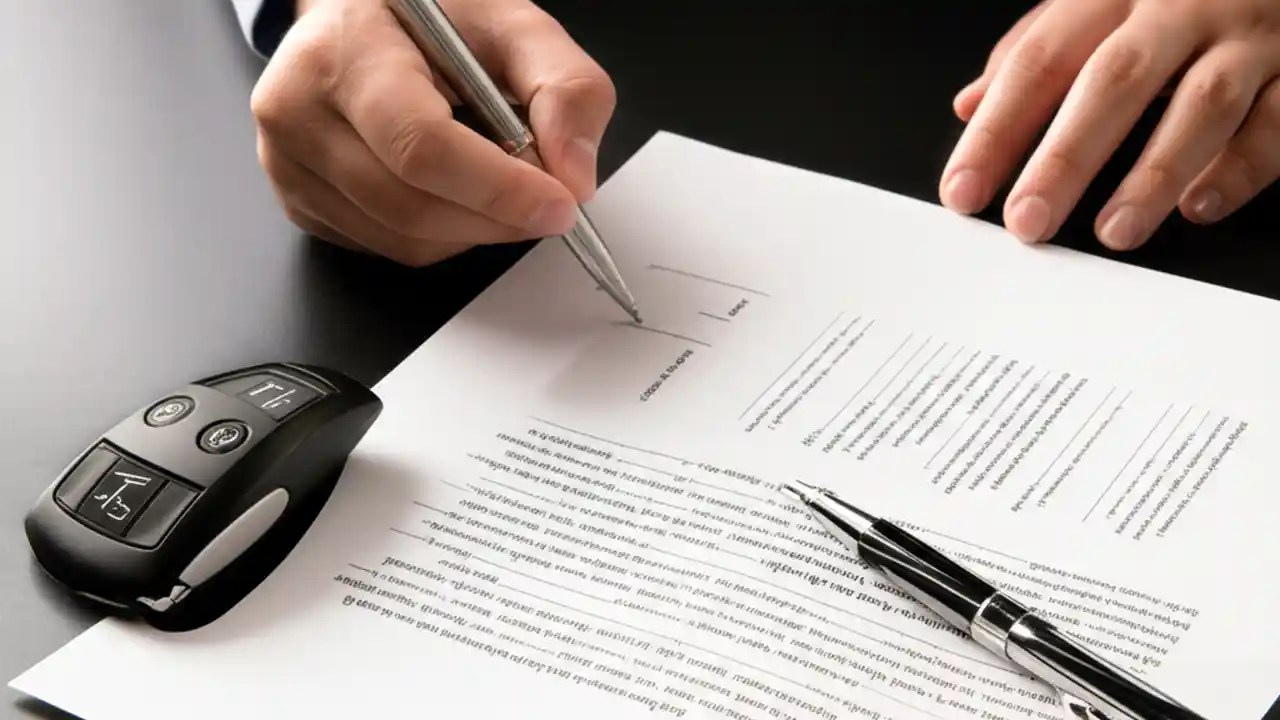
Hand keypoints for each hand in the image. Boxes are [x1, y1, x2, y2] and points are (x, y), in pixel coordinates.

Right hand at [250, 0, 614, 264]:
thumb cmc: (427, 19)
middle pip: (412, 206)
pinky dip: (438, 237)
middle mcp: (298, 110)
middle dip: (496, 218)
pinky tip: (452, 194)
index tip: (558, 205)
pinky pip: (385, 248)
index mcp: (348, 52)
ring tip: (499, 189)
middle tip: (546, 204)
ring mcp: (287, 163)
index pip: (421, 146)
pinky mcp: (298, 202)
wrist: (354, 18)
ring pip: (402, 240)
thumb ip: (564, 87)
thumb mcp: (511, 25)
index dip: (499, 189)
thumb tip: (574, 177)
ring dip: (472, 231)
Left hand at [940, 0, 1279, 249]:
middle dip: (1066, 157)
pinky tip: (1200, 206)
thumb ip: (1039, 48)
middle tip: (1028, 220)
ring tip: (1113, 231)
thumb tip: (971, 106)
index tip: (963, 190)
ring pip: (1204, 103)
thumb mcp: (1102, 2)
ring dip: (1155, 174)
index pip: (1040, 61)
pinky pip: (1278, 120)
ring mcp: (1249, 36)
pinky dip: (1240, 168)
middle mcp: (1182, 6)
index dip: (996, 130)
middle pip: (1115, 81)